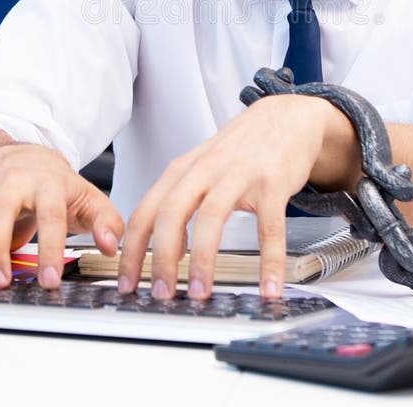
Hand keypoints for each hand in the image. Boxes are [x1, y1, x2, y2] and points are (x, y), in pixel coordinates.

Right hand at [0, 143, 123, 289]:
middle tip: (0, 284)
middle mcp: (13, 178)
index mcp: (49, 181)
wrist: (27, 157)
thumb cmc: (58, 187)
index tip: (50, 281)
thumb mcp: (89, 200)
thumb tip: (111, 247)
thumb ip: (105, 222)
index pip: (50, 214)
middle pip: (0, 209)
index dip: (50, 247)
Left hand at [118, 94, 356, 300]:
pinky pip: (269, 228)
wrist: (286, 117)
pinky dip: (269, 261)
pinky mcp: (273, 183)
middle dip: (160, 258)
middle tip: (159, 295)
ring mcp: (240, 174)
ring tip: (199, 293)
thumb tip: (166, 250)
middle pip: (171, 213)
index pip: (146, 211)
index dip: (132, 250)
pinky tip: (269, 287)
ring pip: (211, 218)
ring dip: (202, 260)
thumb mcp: (202, 167)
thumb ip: (181, 200)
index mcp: (183, 170)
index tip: (126, 284)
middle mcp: (206, 170)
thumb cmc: (241, 149)